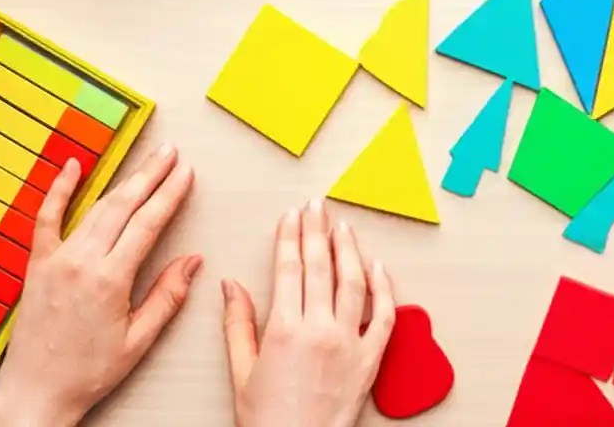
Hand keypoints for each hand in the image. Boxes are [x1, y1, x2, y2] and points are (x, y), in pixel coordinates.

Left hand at [0, 144, 199, 426]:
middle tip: (171, 153)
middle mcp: (82, 261)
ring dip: (123, 181)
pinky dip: (59, 190)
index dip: (170, 194)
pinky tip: (71, 167)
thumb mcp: (139, 339)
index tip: (186, 174)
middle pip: (123, 205)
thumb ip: (167, 296)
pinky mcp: (38, 264)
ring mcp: (57, 259)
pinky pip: (47, 218)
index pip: (148, 223)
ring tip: (145, 163)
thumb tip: (192, 261)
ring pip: (95, 208)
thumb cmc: (87, 371)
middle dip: (151, 175)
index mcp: (110, 279)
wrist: (36, 390)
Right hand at [222, 199, 395, 426]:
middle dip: (317, 231)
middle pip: (320, 266)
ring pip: (354, 282)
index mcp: (283, 330)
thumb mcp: (241, 372)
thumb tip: (229, 284)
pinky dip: (383, 287)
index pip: (289, 268)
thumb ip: (237, 324)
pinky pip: (384, 315)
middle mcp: (319, 330)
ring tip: (343, 226)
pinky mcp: (371, 359)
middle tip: (316, 207)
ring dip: (349, 249)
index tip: (291, 215)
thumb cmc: (267, 420)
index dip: (290, 236)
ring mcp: (349, 343)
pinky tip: (377, 266)